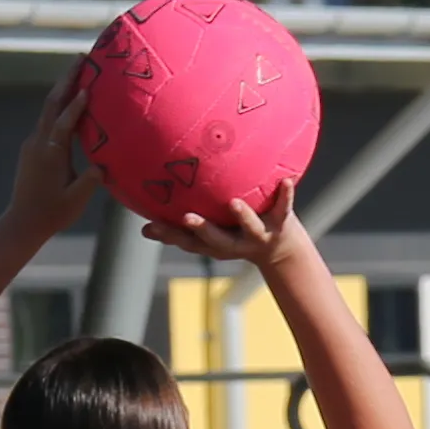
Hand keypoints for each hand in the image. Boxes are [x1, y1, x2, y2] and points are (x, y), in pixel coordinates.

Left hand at [6, 82, 100, 232]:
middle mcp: (38, 143)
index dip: (77, 103)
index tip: (89, 84)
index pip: (64, 122)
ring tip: (79, 72)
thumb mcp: (76, 199)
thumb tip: (104, 164)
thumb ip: (90, 180)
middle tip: (81, 58)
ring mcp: (33, 144)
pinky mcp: (32, 149)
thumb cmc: (53, 213)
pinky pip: (47, 121)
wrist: (23, 222)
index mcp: (50, 153)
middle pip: (52, 104)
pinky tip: (71, 103)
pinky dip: (60, 107)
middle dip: (66, 79)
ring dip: (62, 89)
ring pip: (48, 110)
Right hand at [138, 178, 305, 267]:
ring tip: (234, 203)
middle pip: (217, 240)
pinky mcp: (281, 223)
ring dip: (242, 216)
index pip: (189, 242)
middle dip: (202, 230)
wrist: (280, 248)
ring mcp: (258, 233)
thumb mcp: (209, 231)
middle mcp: (235, 242)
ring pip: (250, 226)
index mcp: (215, 243)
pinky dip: (285, 195)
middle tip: (186, 218)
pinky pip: (283, 207)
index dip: (171, 236)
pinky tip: (286, 180)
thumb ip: (180, 225)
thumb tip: (143, 226)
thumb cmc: (235, 232)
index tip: (151, 227)